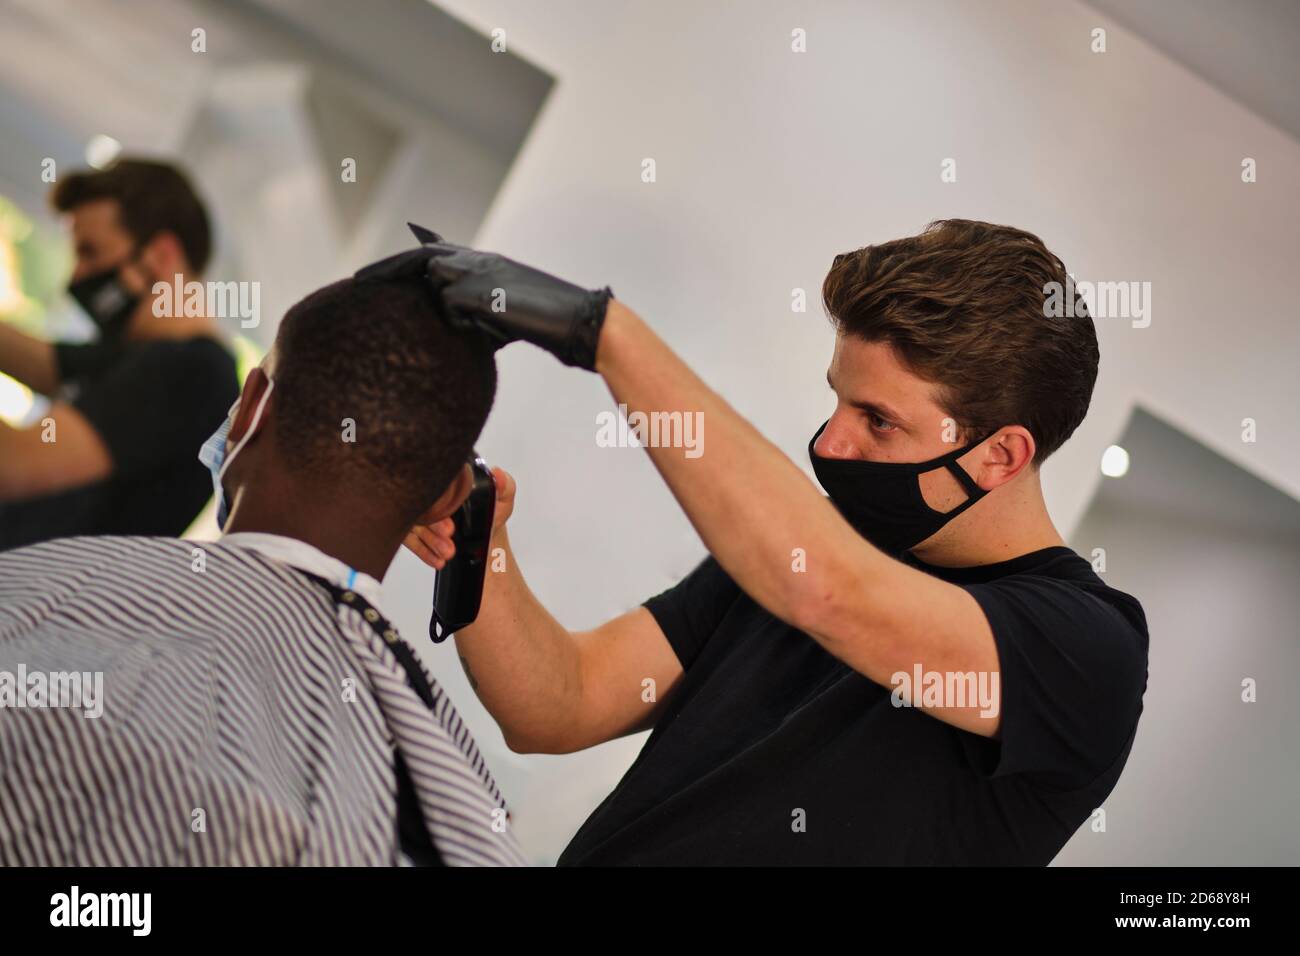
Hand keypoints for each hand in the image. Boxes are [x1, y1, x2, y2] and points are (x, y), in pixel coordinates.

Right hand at [403, 466, 515, 569]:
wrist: (485, 535)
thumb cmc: (491, 513)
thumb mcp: (502, 499)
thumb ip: (505, 486)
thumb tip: (498, 474)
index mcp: (447, 481)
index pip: (434, 488)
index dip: (439, 508)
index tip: (450, 526)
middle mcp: (429, 494)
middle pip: (420, 508)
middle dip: (433, 529)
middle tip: (448, 540)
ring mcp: (418, 512)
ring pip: (413, 525)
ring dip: (428, 542)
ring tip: (447, 553)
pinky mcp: (412, 529)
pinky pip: (410, 539)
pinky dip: (422, 551)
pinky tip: (437, 560)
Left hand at [423, 243, 613, 370]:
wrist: (579, 321)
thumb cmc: (551, 322)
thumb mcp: (512, 311)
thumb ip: (485, 311)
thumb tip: (466, 329)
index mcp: (492, 262)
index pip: (446, 250)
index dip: (427, 263)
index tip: (411, 275)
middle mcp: (484, 261)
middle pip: (431, 256)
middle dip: (426, 280)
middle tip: (439, 306)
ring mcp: (482, 273)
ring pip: (435, 273)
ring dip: (444, 299)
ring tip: (471, 320)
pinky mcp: (481, 292)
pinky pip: (447, 303)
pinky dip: (459, 321)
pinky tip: (486, 330)